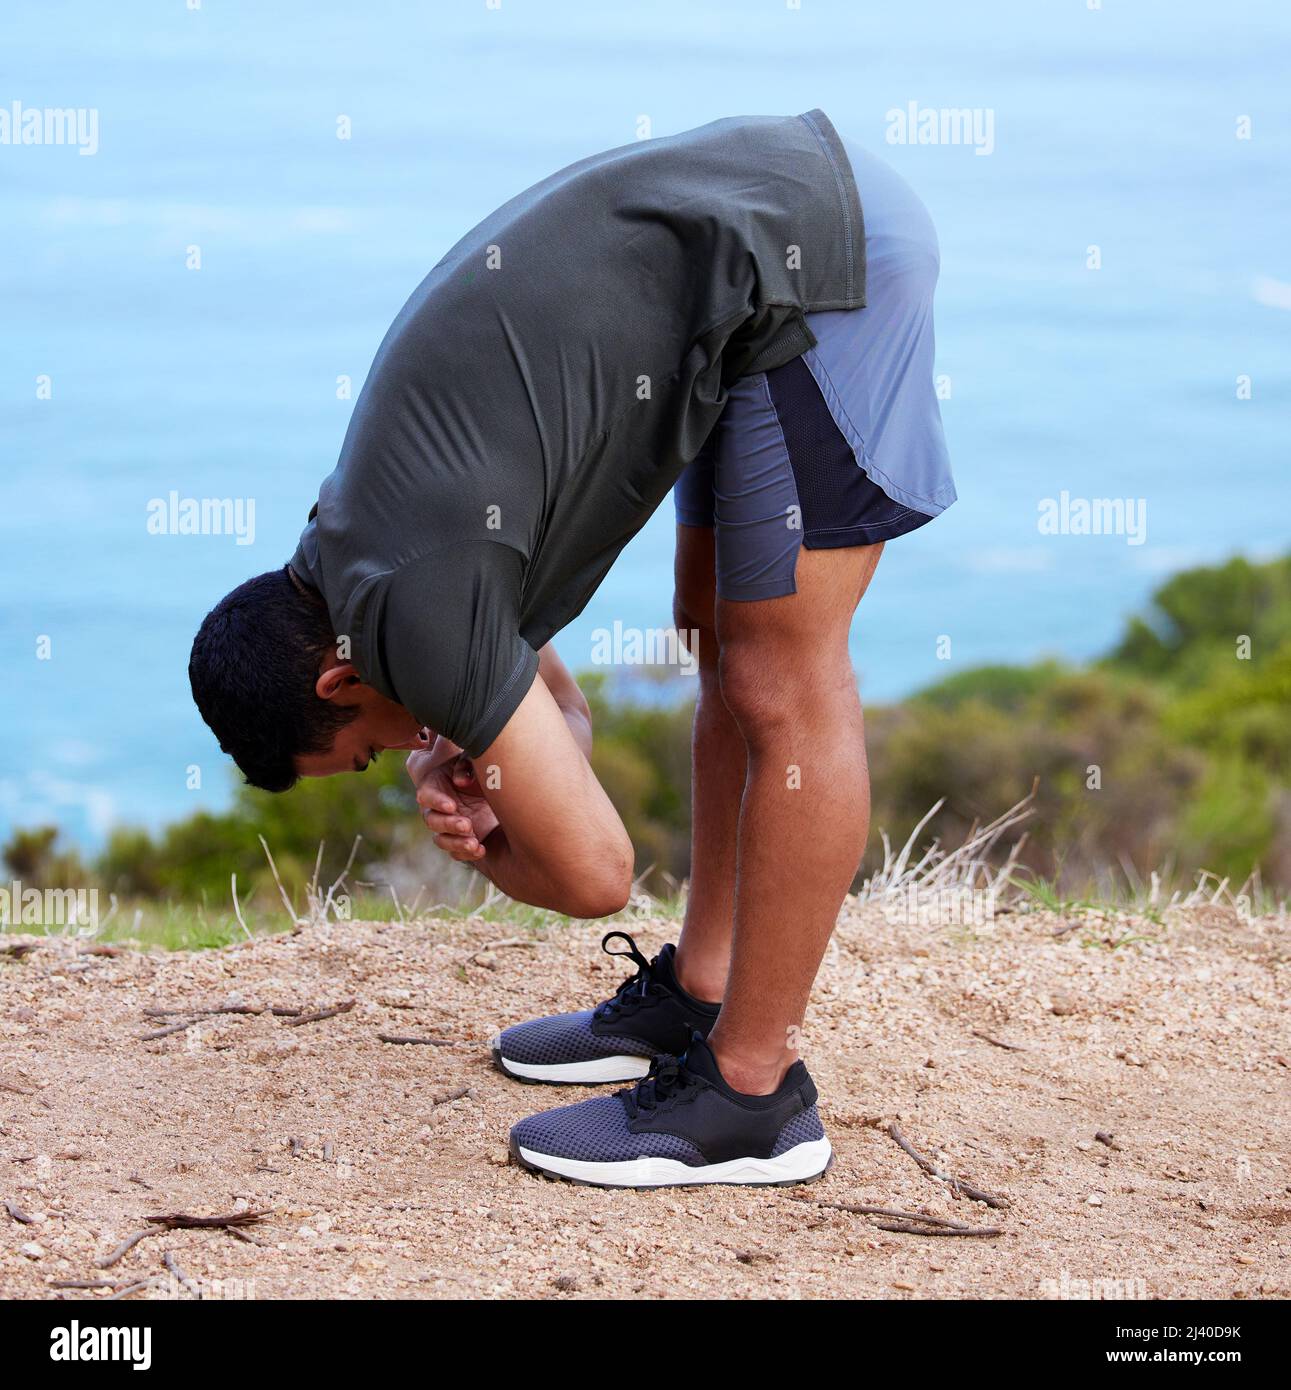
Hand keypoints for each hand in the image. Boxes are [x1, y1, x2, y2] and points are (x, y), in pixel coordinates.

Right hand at [408, 738, 497, 862]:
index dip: (437, 802)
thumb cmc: (477, 770)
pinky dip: (466, 854)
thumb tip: (461, 782)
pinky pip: (456, 853)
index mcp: (433, 787)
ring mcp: (446, 828)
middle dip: (449, 824)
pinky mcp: (458, 840)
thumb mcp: (473, 762)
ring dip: (456, 843)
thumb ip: (465, 767)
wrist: (493, 788)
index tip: (452, 806)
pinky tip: (481, 850)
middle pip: (432, 821)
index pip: (426, 796)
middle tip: (467, 825)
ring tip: (474, 844)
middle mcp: (436, 810)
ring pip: (442, 840)